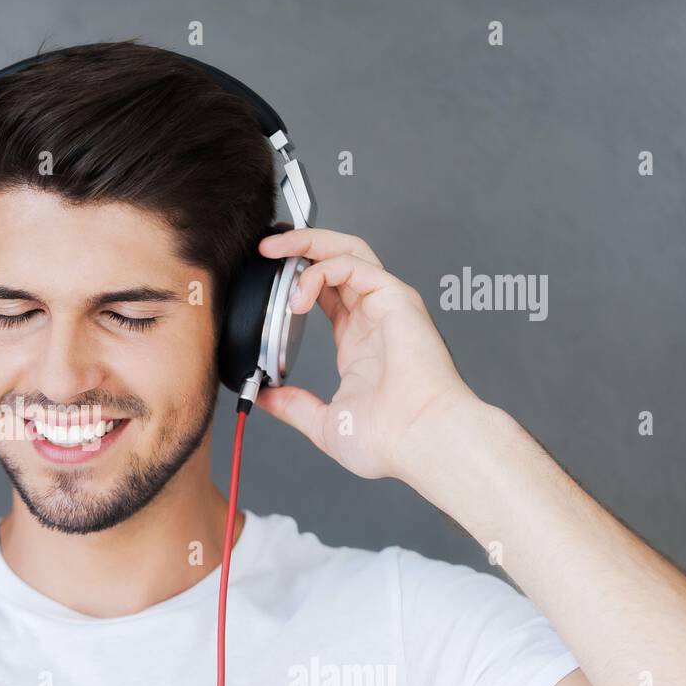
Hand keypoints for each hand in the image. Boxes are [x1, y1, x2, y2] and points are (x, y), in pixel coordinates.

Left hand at [255, 227, 478, 480]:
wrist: (421, 441)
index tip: (264, 279)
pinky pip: (353, 266)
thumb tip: (265, 397)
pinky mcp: (396, 299)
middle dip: (299, 246)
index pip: (325, 291)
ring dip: (306, 244)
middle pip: (336, 260)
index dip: (295, 278)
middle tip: (265, 248)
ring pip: (346, 251)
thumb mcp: (324, 423)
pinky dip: (319, 271)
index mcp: (358, 342)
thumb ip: (294, 406)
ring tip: (273, 250)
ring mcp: (387, 305)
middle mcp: (374, 317)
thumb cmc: (391, 439)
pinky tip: (297, 296)